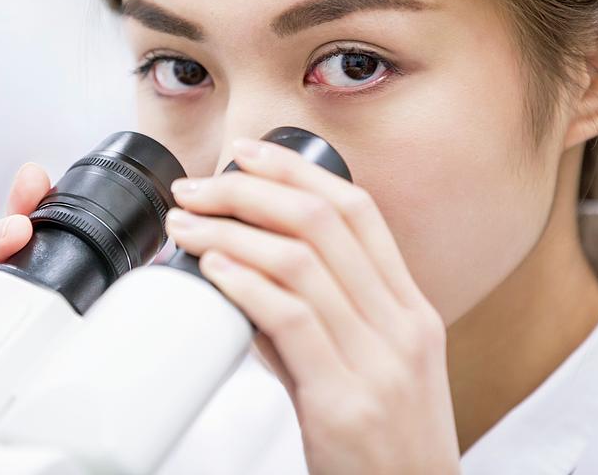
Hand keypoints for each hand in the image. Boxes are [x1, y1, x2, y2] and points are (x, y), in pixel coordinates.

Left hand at [165, 138, 460, 473]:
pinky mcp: (345, 403)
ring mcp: (379, 362)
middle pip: (324, 222)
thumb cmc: (388, 444)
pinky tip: (213, 269)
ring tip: (186, 225)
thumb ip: (316, 321)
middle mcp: (402, 325)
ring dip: (231, 232)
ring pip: (301, 261)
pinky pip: (292, 321)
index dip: (299, 170)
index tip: (248, 153)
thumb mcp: (371, 371)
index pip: (358, 210)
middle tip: (199, 187)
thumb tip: (246, 277)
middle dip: (251, 191)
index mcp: (411, 309)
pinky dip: (246, 284)